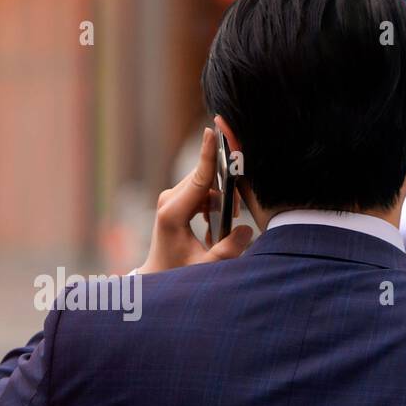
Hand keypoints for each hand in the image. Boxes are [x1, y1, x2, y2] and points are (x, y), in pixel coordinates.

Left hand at [136, 128, 252, 274]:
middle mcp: (169, 200)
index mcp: (173, 213)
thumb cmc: (179, 273)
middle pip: (207, 180)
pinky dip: (214, 203)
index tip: (212, 129)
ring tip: (221, 228)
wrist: (158, 275)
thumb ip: (227, 251)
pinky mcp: (175, 200)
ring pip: (206, 184)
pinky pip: (201, 191)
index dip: (209, 154)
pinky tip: (214, 225)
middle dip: (227, 193)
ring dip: (222, 200)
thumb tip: (247, 230)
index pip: (198, 178)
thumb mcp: (205, 267)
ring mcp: (170, 198)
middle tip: (235, 216)